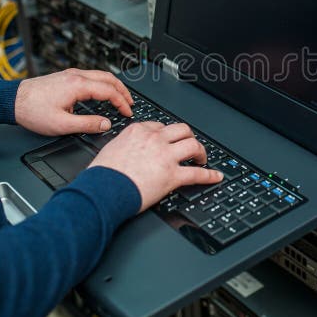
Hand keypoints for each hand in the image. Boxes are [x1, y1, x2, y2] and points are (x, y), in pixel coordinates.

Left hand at [15, 68, 133, 135]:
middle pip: (109, 78)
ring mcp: (71, 74)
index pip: (109, 91)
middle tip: (130, 104)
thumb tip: (106, 124)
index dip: (122, 103)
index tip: (127, 113)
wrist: (13, 101)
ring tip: (121, 97)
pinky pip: (92, 76)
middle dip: (123, 91)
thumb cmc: (33, 111)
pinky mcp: (66, 76)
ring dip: (114, 86)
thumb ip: (88, 124)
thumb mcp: (62, 124)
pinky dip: (103, 84)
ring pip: (101, 75)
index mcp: (78, 85)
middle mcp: (76, 76)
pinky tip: (102, 92)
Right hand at [90, 122, 223, 211]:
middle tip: (190, 147)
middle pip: (182, 130)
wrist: (101, 190)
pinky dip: (209, 175)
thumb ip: (125, 144)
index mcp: (138, 131)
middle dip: (189, 137)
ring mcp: (165, 156)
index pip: (160, 126)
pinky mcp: (172, 176)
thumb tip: (129, 148)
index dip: (168, 135)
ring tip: (201, 159)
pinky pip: (197, 174)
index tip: (170, 141)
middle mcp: (155, 140)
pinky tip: (216, 176)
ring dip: (200, 152)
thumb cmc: (101, 175)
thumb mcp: (111, 149)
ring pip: (193, 145)